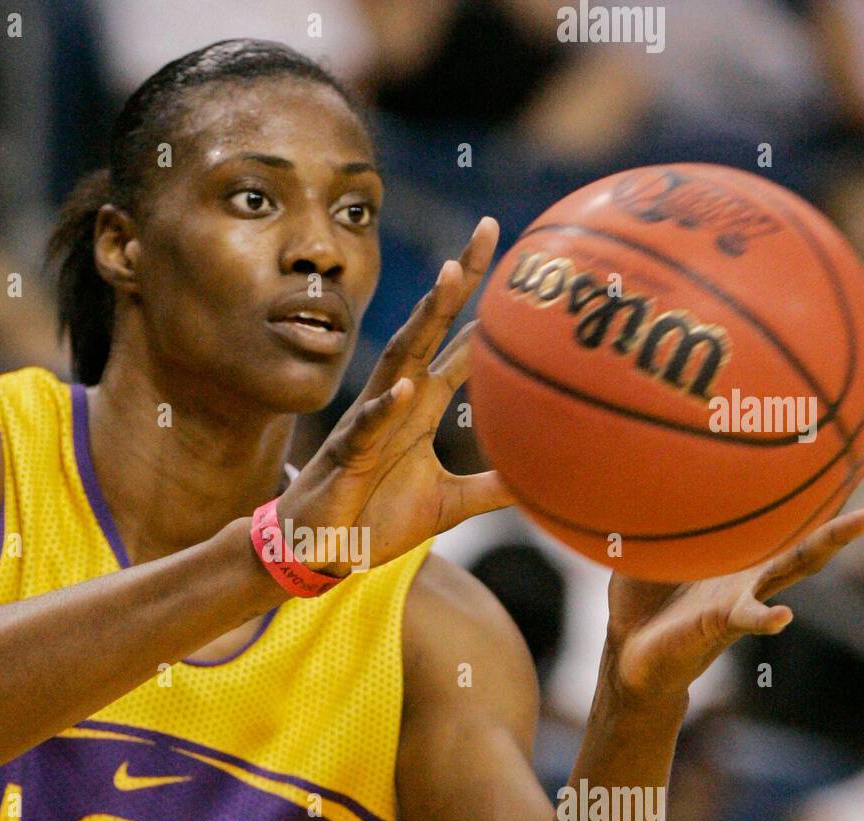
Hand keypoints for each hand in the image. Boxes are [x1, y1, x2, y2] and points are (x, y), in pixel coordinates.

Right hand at [277, 217, 514, 574]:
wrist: (320, 547)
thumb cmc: (375, 517)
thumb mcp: (448, 505)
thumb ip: (492, 488)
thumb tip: (543, 487)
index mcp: (421, 405)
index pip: (459, 343)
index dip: (481, 303)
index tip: (511, 254)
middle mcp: (397, 399)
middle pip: (430, 328)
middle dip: (456, 281)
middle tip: (486, 231)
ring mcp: (371, 422)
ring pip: (399, 360)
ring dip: (423, 320)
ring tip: (448, 279)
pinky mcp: (348, 456)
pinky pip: (368, 427)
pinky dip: (385, 408)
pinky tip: (404, 388)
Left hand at [604, 431, 863, 702]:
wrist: (631, 653)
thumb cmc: (642, 597)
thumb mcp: (646, 540)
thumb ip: (652, 504)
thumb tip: (637, 450)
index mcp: (743, 544)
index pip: (788, 499)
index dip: (818, 463)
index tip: (851, 418)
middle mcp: (756, 565)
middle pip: (814, 517)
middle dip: (850, 479)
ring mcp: (745, 592)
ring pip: (800, 564)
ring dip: (834, 539)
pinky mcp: (721, 623)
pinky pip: (747, 617)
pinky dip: (764, 617)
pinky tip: (783, 616)